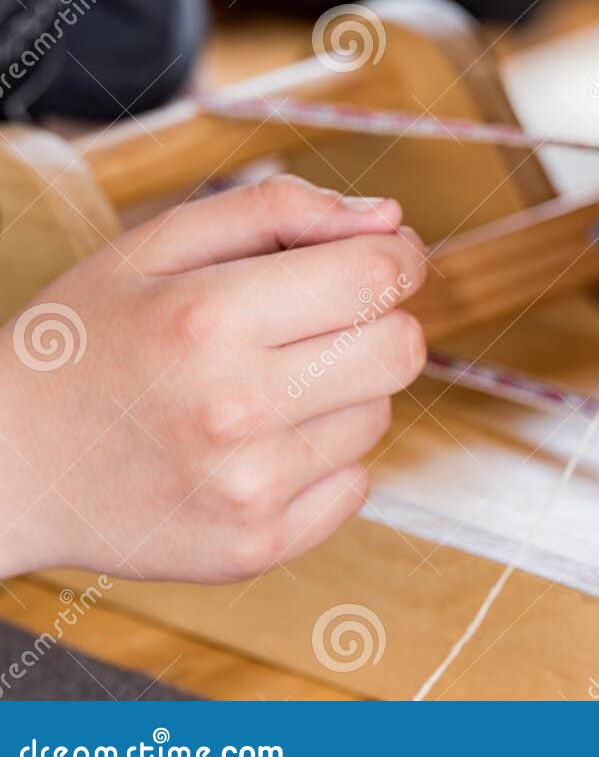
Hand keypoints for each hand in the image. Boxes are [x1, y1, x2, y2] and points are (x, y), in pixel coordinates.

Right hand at [0, 175, 428, 582]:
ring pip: (379, 415)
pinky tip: (256, 447)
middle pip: (401, 349)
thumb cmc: (85, 343)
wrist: (5, 466)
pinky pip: (355, 484)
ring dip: (342, 393)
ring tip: (262, 390)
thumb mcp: (155, 246)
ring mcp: (249, 488)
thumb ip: (277, 211)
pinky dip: (323, 460)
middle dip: (379, 322)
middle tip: (322, 322)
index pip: (378, 276)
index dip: (399, 257)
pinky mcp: (256, 546)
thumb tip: (387, 219)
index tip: (384, 256)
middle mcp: (236, 408)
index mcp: (210, 318)